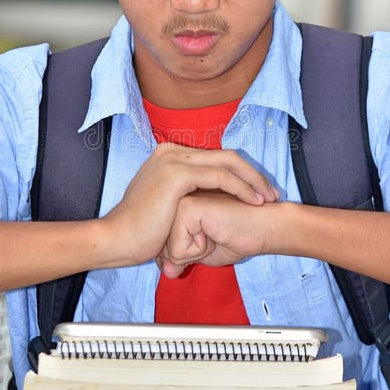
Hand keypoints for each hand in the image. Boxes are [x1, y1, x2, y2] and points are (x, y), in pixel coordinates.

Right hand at [100, 144, 277, 266]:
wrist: (117, 239)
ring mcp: (174, 159)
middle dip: (254, 175)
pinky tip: (255, 202)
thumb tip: (204, 203)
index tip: (260, 193)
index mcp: (169, 155)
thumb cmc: (140, 231)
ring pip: (229, 162)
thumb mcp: (167, 206)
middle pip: (226, 156)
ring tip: (269, 198)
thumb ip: (185, 197)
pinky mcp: (178, 173)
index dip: (243, 174)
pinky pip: (221, 177)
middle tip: (273, 194)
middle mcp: (171, 151)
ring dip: (254, 180)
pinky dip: (242, 188)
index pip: (216, 158)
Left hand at [158, 191, 277, 277]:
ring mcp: (179, 200)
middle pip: (162, 248)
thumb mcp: (203, 253)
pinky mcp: (187, 206)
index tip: (210, 237)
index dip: (188, 256)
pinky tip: (216, 231)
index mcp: (175, 204)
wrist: (265, 227)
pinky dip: (200, 250)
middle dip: (190, 254)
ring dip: (196, 252)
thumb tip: (167, 272)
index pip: (163, 247)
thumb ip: (181, 260)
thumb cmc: (238, 237)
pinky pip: (179, 249)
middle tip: (215, 234)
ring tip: (216, 232)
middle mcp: (174, 198)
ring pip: (168, 250)